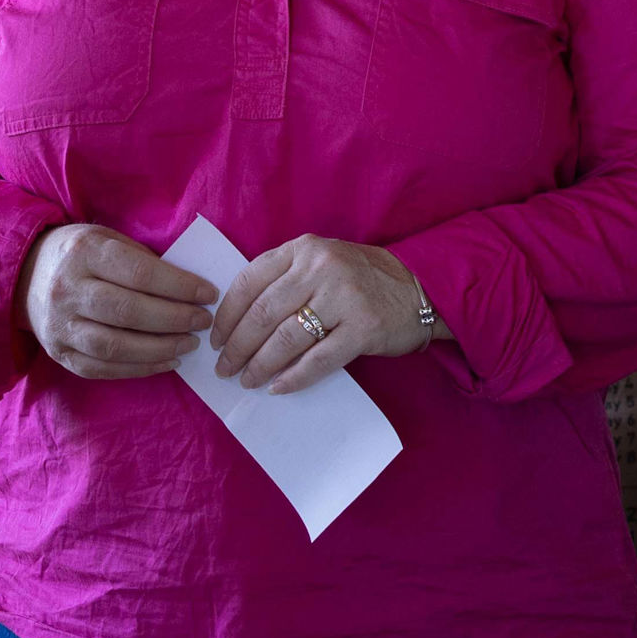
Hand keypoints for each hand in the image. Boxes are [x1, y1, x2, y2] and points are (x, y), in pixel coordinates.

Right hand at [22, 223, 214, 378]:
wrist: (25, 276)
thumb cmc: (80, 254)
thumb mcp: (106, 239)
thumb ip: (141, 260)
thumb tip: (188, 288)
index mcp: (84, 253)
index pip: (140, 273)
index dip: (179, 287)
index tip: (209, 295)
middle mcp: (67, 290)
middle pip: (129, 312)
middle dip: (174, 319)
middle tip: (203, 322)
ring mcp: (60, 326)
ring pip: (115, 346)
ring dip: (160, 349)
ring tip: (189, 344)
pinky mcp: (59, 354)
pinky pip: (103, 368)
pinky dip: (139, 369)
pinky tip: (167, 362)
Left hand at [207, 235, 439, 394]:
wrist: (419, 288)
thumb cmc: (361, 279)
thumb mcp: (321, 262)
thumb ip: (285, 278)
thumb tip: (239, 322)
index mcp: (303, 249)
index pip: (249, 281)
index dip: (227, 316)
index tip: (216, 340)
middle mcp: (320, 268)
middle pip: (263, 313)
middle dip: (237, 346)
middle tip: (225, 368)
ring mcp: (343, 297)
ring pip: (286, 338)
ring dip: (260, 365)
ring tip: (247, 380)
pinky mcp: (362, 328)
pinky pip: (318, 359)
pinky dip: (294, 377)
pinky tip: (278, 388)